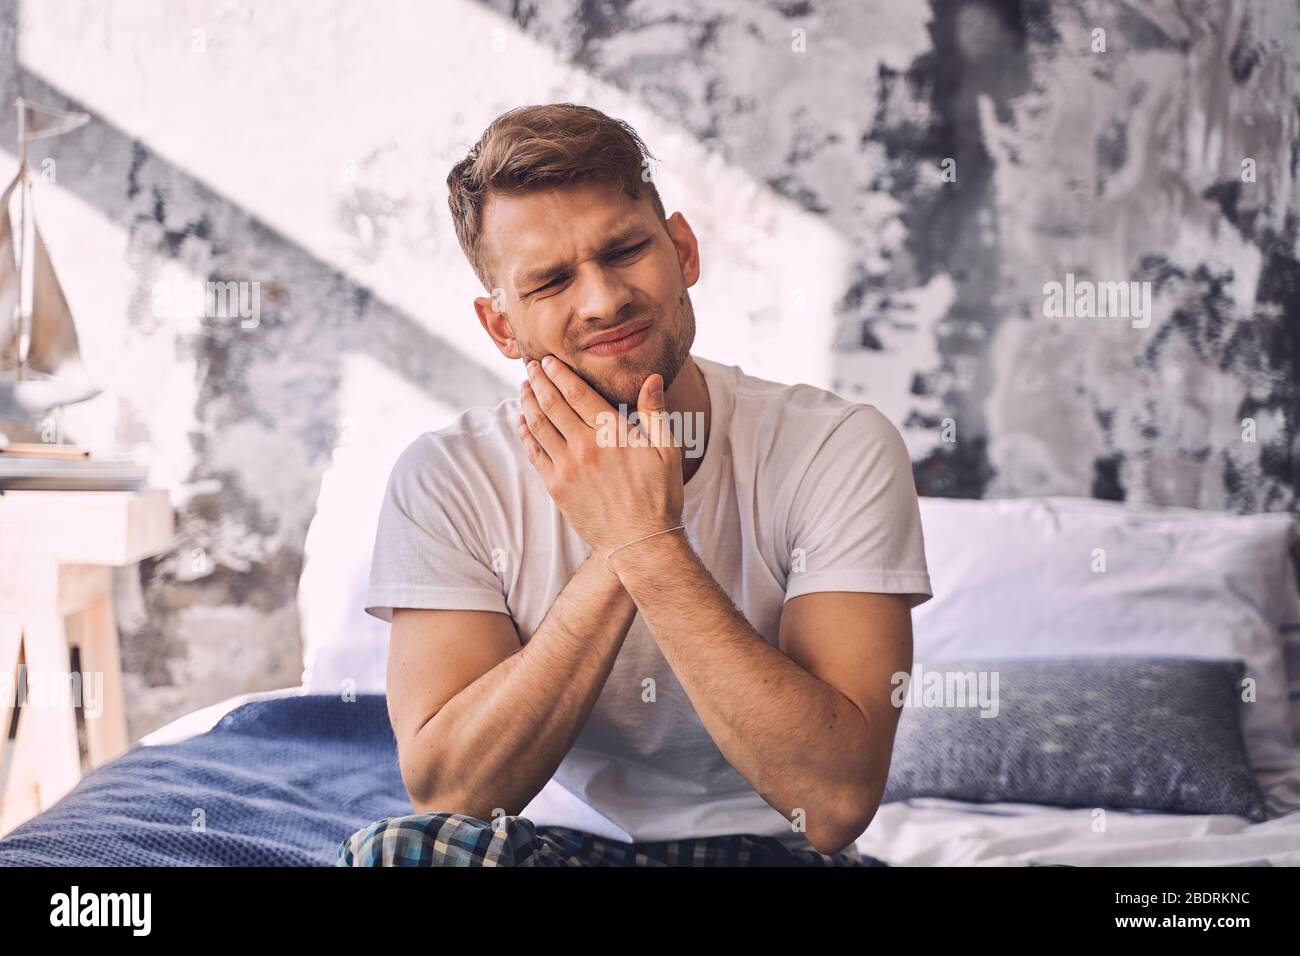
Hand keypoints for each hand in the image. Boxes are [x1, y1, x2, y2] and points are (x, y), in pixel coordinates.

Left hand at [517, 354, 683, 551]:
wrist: (640, 541)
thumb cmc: (659, 495)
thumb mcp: (667, 450)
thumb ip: (656, 411)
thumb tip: (652, 378)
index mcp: (610, 433)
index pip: (576, 392)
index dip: (559, 373)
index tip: (548, 362)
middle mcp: (584, 446)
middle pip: (552, 403)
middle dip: (538, 381)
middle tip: (531, 367)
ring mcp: (566, 467)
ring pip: (538, 425)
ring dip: (528, 402)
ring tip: (524, 389)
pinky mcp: (556, 487)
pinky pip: (534, 452)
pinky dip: (525, 433)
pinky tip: (523, 422)